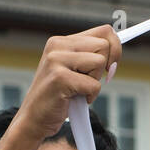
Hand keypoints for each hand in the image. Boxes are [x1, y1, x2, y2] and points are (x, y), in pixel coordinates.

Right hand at [13, 26, 121, 140]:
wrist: (34, 118)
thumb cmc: (58, 96)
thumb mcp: (73, 70)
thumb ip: (88, 56)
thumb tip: (116, 49)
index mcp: (62, 41)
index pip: (104, 31)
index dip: (116, 48)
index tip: (112, 66)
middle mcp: (57, 45)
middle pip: (104, 46)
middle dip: (105, 67)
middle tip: (90, 82)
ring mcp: (56, 60)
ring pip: (99, 62)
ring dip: (95, 82)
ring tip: (78, 90)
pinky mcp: (59, 78)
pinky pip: (94, 85)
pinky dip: (90, 96)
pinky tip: (74, 100)